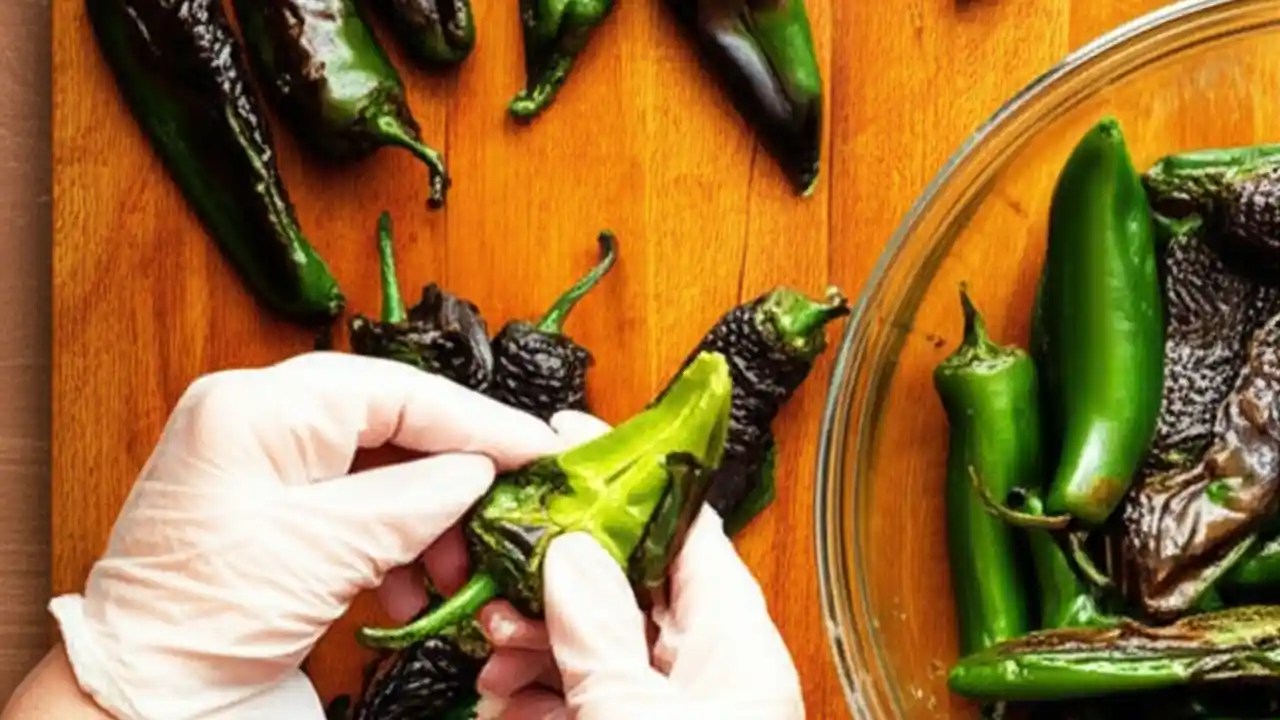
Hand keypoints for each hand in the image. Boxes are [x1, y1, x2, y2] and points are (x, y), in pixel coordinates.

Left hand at [47, 352, 565, 719]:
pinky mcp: (267, 504)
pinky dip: (391, 539)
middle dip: (450, 474)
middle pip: (389, 423)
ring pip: (377, 465)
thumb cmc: (204, 618)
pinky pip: (351, 501)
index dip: (475, 420)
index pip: (394, 390)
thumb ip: (414, 499)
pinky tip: (408, 582)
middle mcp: (256, 419)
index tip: (536, 446)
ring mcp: (259, 461)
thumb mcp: (325, 551)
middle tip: (502, 510)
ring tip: (453, 568)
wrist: (138, 690)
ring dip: (425, 515)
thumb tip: (479, 470)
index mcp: (257, 408)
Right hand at [472, 416, 805, 719]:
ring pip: (602, 644)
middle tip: (501, 573)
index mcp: (737, 644)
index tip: (566, 445)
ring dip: (538, 642)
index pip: (684, 525)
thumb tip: (571, 551)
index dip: (624, 478)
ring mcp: (680, 708)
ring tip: (493, 650)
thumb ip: (599, 632)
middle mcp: (714, 670)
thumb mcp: (635, 717)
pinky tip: (505, 702)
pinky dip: (544, 695)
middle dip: (556, 578)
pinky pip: (595, 697)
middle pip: (630, 584)